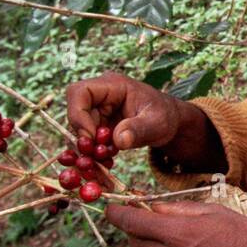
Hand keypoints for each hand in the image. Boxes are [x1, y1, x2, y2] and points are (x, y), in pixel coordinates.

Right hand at [65, 70, 179, 150]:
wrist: (170, 124)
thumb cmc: (165, 116)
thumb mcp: (157, 123)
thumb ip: (139, 130)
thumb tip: (119, 140)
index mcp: (113, 85)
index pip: (80, 92)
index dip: (78, 115)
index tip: (91, 139)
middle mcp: (101, 95)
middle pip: (76, 114)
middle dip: (85, 137)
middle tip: (99, 155)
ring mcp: (99, 110)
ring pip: (80, 130)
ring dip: (90, 149)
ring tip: (107, 160)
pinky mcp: (100, 125)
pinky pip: (89, 140)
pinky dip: (95, 153)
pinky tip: (108, 161)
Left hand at [106, 201, 246, 246]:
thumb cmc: (246, 237)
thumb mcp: (214, 212)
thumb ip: (178, 210)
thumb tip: (150, 207)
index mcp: (179, 234)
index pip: (131, 222)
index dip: (117, 214)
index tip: (112, 211)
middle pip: (135, 243)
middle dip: (141, 233)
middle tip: (159, 231)